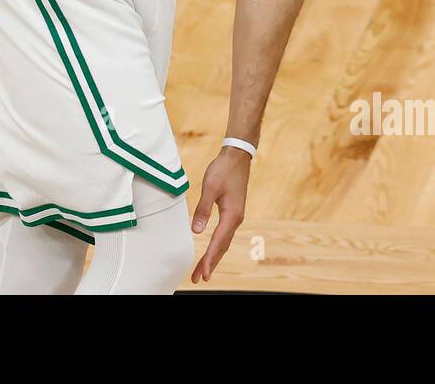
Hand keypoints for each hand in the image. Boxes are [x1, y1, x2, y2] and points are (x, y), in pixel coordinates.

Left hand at [189, 145, 249, 282]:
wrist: (238, 155)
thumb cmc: (223, 169)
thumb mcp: (210, 187)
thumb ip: (203, 210)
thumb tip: (196, 231)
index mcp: (231, 215)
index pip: (218, 243)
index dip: (209, 259)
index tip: (202, 274)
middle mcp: (236, 219)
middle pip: (222, 246)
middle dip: (210, 263)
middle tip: (198, 278)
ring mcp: (236, 216)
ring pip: (224, 241)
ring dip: (214, 256)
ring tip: (203, 269)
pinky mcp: (233, 212)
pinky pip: (225, 234)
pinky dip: (217, 245)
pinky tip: (212, 250)